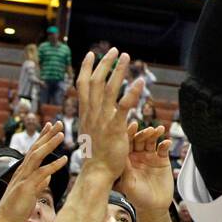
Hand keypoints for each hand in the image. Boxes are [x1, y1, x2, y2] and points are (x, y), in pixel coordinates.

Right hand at [0, 122, 65, 221]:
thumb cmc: (16, 209)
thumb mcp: (30, 193)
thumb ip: (39, 183)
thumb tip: (48, 177)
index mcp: (22, 172)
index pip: (33, 150)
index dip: (42, 138)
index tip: (50, 126)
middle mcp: (22, 172)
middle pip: (35, 148)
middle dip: (47, 135)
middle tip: (57, 122)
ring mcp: (23, 178)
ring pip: (37, 156)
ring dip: (49, 144)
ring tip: (62, 134)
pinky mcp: (26, 188)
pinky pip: (41, 173)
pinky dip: (53, 165)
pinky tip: (64, 159)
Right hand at [76, 48, 140, 180]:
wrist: (97, 172)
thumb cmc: (96, 156)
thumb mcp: (90, 132)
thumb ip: (92, 119)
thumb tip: (93, 112)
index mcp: (85, 113)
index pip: (82, 85)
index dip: (86, 68)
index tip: (90, 54)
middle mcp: (91, 113)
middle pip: (94, 81)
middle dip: (104, 63)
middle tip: (114, 50)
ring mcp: (102, 119)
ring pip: (108, 88)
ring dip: (117, 70)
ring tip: (126, 56)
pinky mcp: (115, 127)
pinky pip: (124, 106)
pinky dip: (131, 92)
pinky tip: (139, 81)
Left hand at [116, 123, 172, 210]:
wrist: (153, 206)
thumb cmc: (137, 197)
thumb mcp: (128, 183)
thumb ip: (125, 169)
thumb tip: (120, 152)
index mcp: (126, 159)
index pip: (127, 142)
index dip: (129, 133)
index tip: (133, 125)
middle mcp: (137, 155)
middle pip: (140, 139)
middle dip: (143, 133)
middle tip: (148, 129)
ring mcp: (150, 157)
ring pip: (151, 141)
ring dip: (155, 134)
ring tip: (159, 130)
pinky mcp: (162, 160)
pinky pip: (163, 149)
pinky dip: (165, 144)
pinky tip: (167, 142)